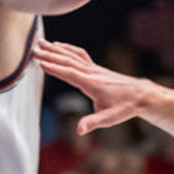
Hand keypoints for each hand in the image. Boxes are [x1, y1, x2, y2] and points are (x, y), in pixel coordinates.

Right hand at [33, 40, 147, 133]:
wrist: (141, 95)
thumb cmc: (125, 108)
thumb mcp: (109, 118)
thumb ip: (92, 123)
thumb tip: (79, 130)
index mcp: (93, 84)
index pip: (70, 73)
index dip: (55, 67)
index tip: (40, 62)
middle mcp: (93, 73)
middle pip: (69, 61)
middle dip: (50, 55)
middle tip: (33, 50)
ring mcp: (95, 69)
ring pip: (73, 56)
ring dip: (57, 49)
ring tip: (41, 43)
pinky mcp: (97, 69)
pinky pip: (80, 55)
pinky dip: (68, 49)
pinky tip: (60, 46)